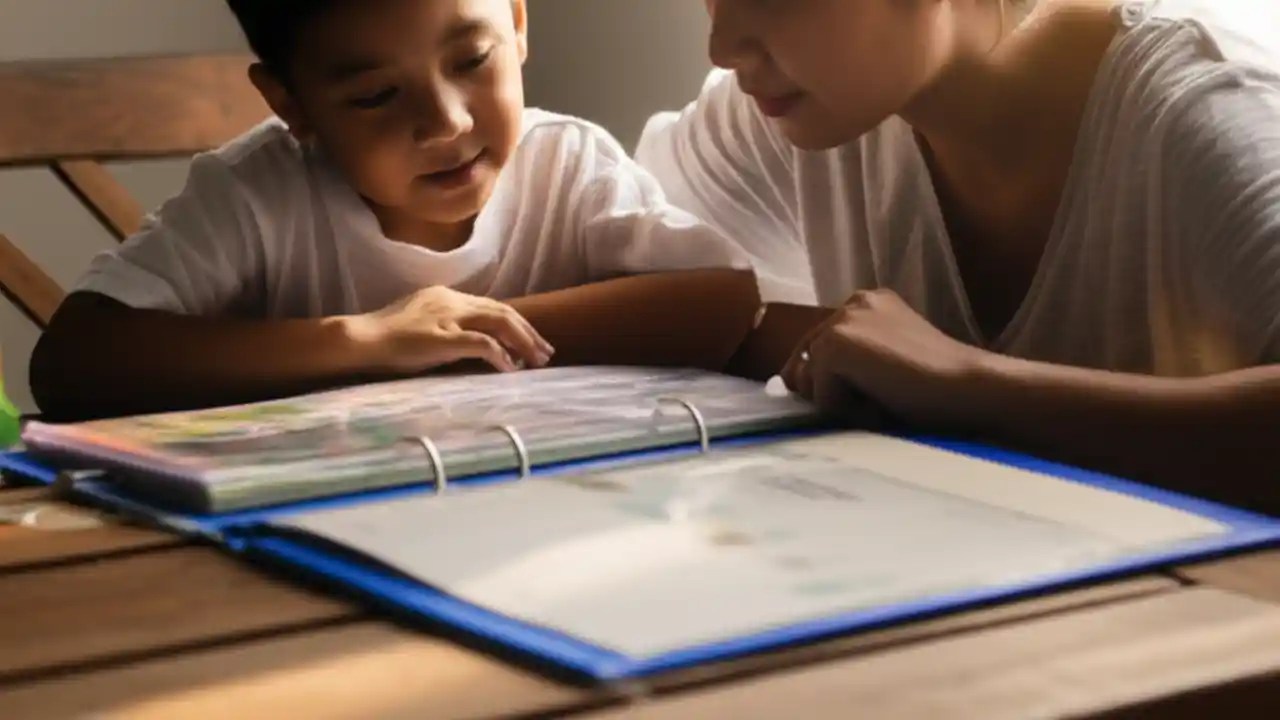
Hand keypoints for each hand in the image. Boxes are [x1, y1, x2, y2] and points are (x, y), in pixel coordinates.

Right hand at [349, 287, 554, 373]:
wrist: (359, 340)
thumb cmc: (384, 340)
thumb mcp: (421, 327)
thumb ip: (446, 330)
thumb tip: (473, 346)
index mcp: (445, 296)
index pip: (491, 305)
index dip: (516, 323)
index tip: (531, 341)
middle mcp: (450, 301)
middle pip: (502, 311)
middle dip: (528, 332)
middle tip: (546, 352)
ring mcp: (446, 318)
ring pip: (498, 322)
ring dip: (522, 342)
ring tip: (537, 361)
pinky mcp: (441, 339)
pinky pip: (481, 345)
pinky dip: (501, 356)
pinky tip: (510, 370)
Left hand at [781, 290, 986, 428]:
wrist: (970, 388)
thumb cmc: (939, 389)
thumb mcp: (887, 365)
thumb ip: (852, 364)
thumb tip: (796, 383)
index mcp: (868, 304)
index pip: (818, 351)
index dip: (834, 384)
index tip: (877, 392)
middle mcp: (852, 303)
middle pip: (806, 366)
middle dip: (833, 393)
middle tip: (886, 396)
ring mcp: (842, 320)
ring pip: (811, 383)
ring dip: (841, 402)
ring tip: (886, 398)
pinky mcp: (835, 344)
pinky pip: (820, 397)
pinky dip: (847, 410)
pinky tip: (883, 401)